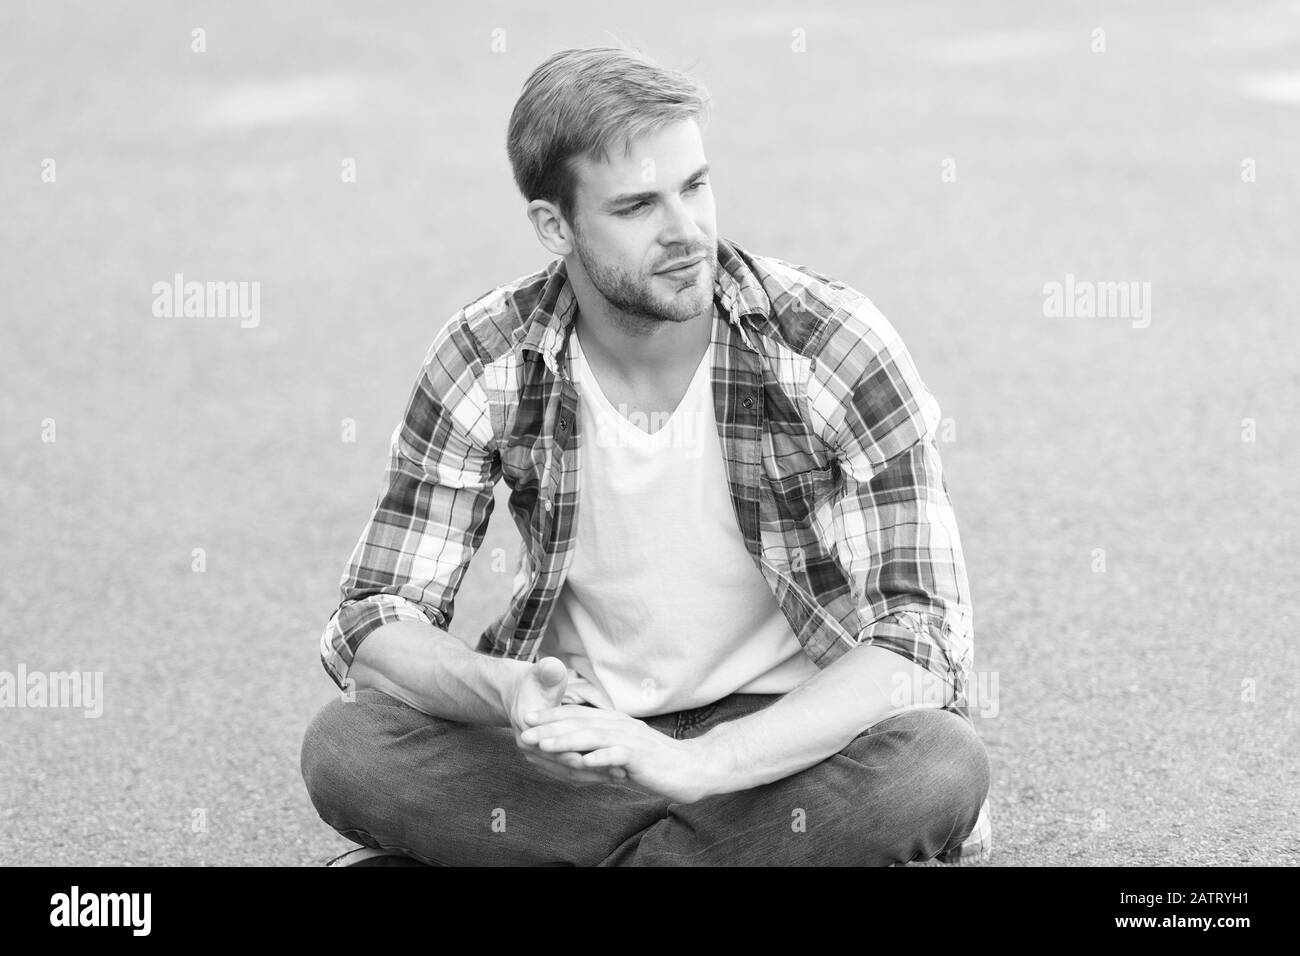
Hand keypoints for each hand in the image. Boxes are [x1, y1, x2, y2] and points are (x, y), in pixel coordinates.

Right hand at [506, 657, 626, 786]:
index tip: (612, 755)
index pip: (560, 748)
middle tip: (624, 772)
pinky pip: (567, 773)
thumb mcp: (542, 672)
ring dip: (594, 776)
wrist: (521, 693)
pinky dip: (588, 775)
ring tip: (622, 776)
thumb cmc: (537, 680)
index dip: (586, 752)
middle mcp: (529, 747)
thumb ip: (548, 672)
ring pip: (568, 773)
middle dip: (595, 770)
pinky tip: (608, 775)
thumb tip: (553, 669)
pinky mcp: (545, 761)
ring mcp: (536, 756)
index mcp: (528, 728)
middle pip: (566, 765)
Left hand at [520, 704, 715, 803]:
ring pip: (593, 736)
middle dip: (550, 726)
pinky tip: (582, 762)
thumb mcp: (625, 748)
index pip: (578, 714)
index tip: (528, 717)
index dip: (552, 714)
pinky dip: (599, 757)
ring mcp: (631, 740)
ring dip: (566, 739)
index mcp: (615, 721)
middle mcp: (620, 725)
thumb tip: (579, 749)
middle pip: (580, 722)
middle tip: (525, 730)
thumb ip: (603, 745)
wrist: (691, 768)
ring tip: (543, 744)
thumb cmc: (655, 761)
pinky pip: (617, 755)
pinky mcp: (641, 757)